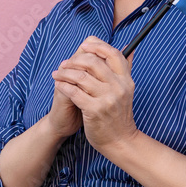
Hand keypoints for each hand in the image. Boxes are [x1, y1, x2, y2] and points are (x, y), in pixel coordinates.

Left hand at [51, 36, 137, 155]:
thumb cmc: (119, 115)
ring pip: (81, 76)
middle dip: (75, 59)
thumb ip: (125, 69)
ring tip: (57, 74)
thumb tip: (128, 48)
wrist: (120, 141)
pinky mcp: (95, 110)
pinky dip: (64, 86)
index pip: (113, 54)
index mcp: (126, 80)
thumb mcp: (127, 90)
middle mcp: (118, 87)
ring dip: (65, 73)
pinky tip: (59, 85)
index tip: (84, 45)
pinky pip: (74, 92)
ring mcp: (107, 99)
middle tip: (65, 63)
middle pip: (94, 62)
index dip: (97, 46)